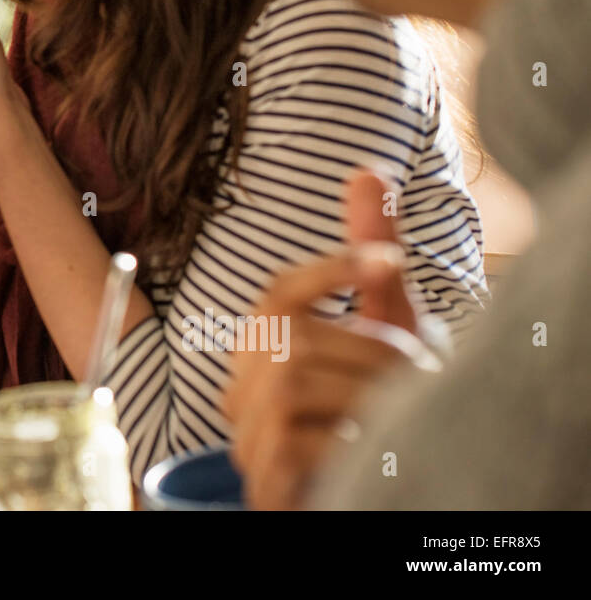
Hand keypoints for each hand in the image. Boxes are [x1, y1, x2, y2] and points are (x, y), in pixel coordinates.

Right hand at [224, 171, 438, 509]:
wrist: (362, 488)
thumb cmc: (371, 404)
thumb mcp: (384, 328)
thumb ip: (369, 255)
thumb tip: (367, 173)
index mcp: (265, 345)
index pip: (279, 294)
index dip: (329, 271)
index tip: (388, 260)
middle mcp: (245, 386)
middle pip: (286, 337)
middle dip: (365, 345)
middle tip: (418, 369)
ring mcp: (249, 435)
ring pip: (288, 387)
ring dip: (360, 392)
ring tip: (400, 408)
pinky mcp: (264, 481)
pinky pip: (294, 445)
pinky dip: (344, 441)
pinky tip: (376, 444)